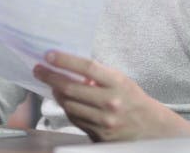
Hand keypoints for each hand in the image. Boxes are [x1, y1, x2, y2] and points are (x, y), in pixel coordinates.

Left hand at [33, 51, 189, 141]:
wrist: (151, 128)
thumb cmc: (133, 99)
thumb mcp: (120, 80)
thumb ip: (98, 75)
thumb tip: (70, 67)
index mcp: (118, 83)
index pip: (87, 68)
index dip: (65, 61)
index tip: (49, 55)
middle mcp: (110, 102)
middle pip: (71, 88)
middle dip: (50, 77)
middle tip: (38, 69)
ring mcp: (103, 121)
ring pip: (69, 105)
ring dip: (56, 93)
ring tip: (50, 83)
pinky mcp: (98, 135)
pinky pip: (74, 119)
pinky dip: (66, 108)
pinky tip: (63, 99)